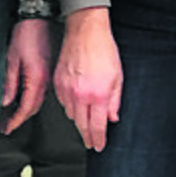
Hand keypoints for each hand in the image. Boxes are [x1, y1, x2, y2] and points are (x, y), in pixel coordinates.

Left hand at [0, 17, 54, 132]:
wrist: (40, 18)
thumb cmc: (26, 34)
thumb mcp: (11, 59)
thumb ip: (10, 83)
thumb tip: (6, 101)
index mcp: (37, 79)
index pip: (26, 108)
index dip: (16, 121)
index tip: (8, 128)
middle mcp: (47, 80)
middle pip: (34, 107)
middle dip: (20, 118)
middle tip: (8, 125)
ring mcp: (50, 75)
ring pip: (39, 100)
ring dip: (27, 109)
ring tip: (13, 115)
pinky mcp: (50, 70)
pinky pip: (42, 91)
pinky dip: (33, 99)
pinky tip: (25, 99)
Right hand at [54, 8, 124, 150]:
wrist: (85, 31)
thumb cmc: (103, 49)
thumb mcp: (117, 77)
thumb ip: (114, 100)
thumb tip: (112, 118)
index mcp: (98, 94)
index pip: (96, 126)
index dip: (98, 139)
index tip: (98, 145)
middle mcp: (80, 94)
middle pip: (81, 125)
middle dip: (87, 136)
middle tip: (91, 142)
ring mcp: (67, 89)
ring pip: (71, 114)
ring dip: (79, 120)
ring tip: (85, 122)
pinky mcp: (58, 83)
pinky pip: (63, 102)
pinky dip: (69, 106)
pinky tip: (76, 104)